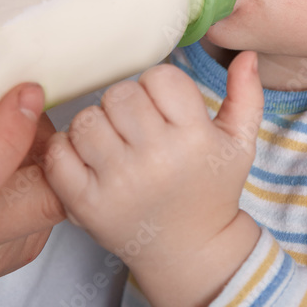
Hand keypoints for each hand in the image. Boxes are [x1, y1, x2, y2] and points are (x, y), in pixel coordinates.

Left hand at [44, 51, 264, 306]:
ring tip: (112, 140)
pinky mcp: (87, 204)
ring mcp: (119, 183)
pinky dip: (66, 149)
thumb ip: (247, 96)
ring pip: (87, 119)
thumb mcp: (241, 144)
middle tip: (136, 123)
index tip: (163, 106)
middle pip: (121, 94)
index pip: (161, 78)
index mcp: (194, 138)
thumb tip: (246, 55)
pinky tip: (87, 157)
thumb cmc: (213, 190)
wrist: (190, 250)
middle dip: (127, 103)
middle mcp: (157, 159)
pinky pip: (59, 154)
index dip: (159, 86)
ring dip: (96, 124)